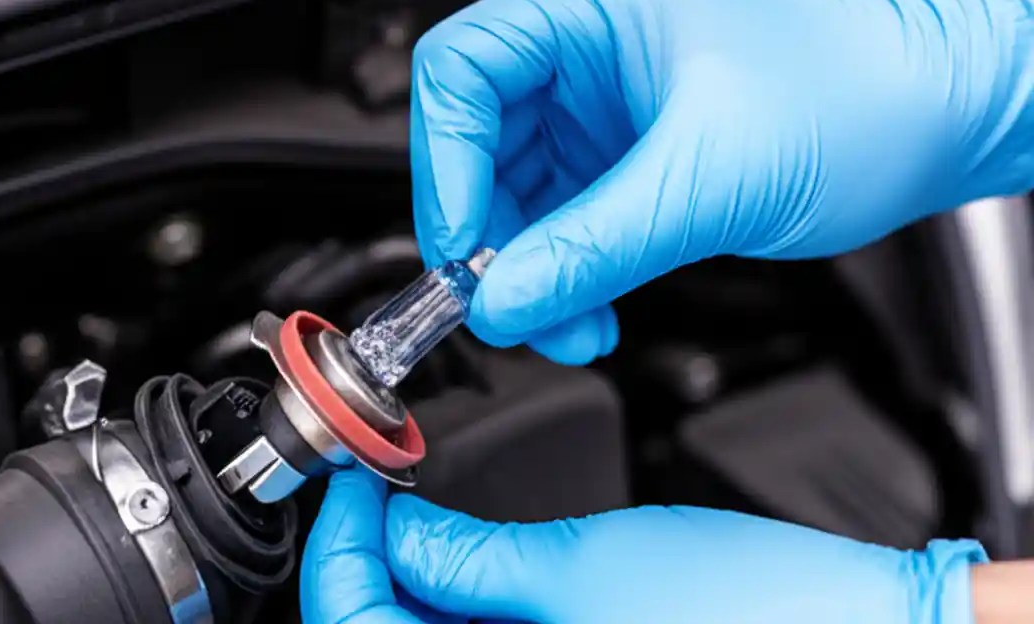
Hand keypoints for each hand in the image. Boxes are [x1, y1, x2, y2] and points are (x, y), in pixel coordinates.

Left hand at [301, 469, 985, 623]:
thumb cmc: (757, 617)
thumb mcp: (587, 565)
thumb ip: (471, 555)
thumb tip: (396, 528)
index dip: (337, 555)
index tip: (352, 484)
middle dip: (364, 568)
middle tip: (373, 491)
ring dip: (407, 583)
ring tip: (411, 508)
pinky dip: (461, 603)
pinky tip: (464, 554)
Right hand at [410, 0, 1033, 363]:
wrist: (933, 121)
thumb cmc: (854, 97)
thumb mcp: (708, 180)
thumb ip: (591, 247)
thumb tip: (502, 300)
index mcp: (591, 10)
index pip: (461, 71)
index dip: (446, 163)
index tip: (464, 246)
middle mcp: (584, 54)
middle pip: (477, 143)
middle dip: (490, 234)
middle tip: (505, 300)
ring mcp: (601, 110)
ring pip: (516, 196)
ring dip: (530, 269)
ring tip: (564, 321)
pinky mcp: (624, 162)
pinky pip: (562, 222)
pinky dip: (564, 274)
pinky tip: (587, 309)